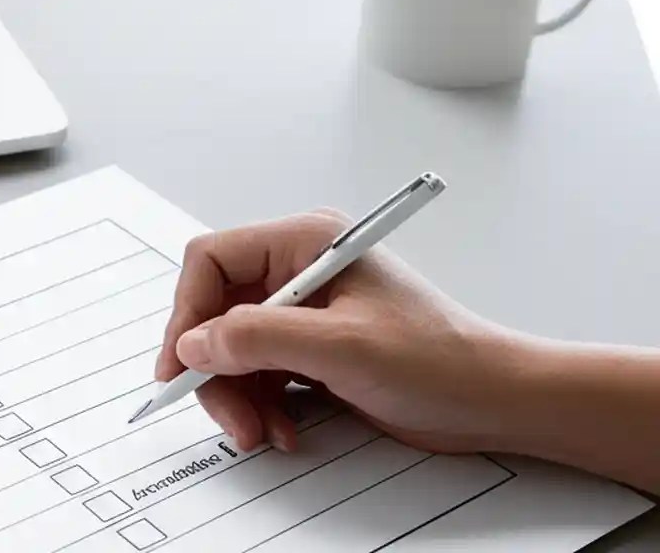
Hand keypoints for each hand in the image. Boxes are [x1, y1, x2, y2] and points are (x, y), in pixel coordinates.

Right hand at [155, 210, 531, 454]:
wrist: (492, 400)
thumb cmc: (441, 358)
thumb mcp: (342, 347)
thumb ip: (259, 338)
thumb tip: (195, 343)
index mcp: (305, 243)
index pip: (212, 261)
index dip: (188, 312)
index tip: (181, 364)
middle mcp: (298, 270)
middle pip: (216, 312)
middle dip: (215, 369)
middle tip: (229, 415)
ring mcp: (304, 311)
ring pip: (232, 350)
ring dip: (237, 396)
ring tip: (260, 431)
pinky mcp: (310, 348)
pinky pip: (257, 374)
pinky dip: (260, 406)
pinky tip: (283, 428)